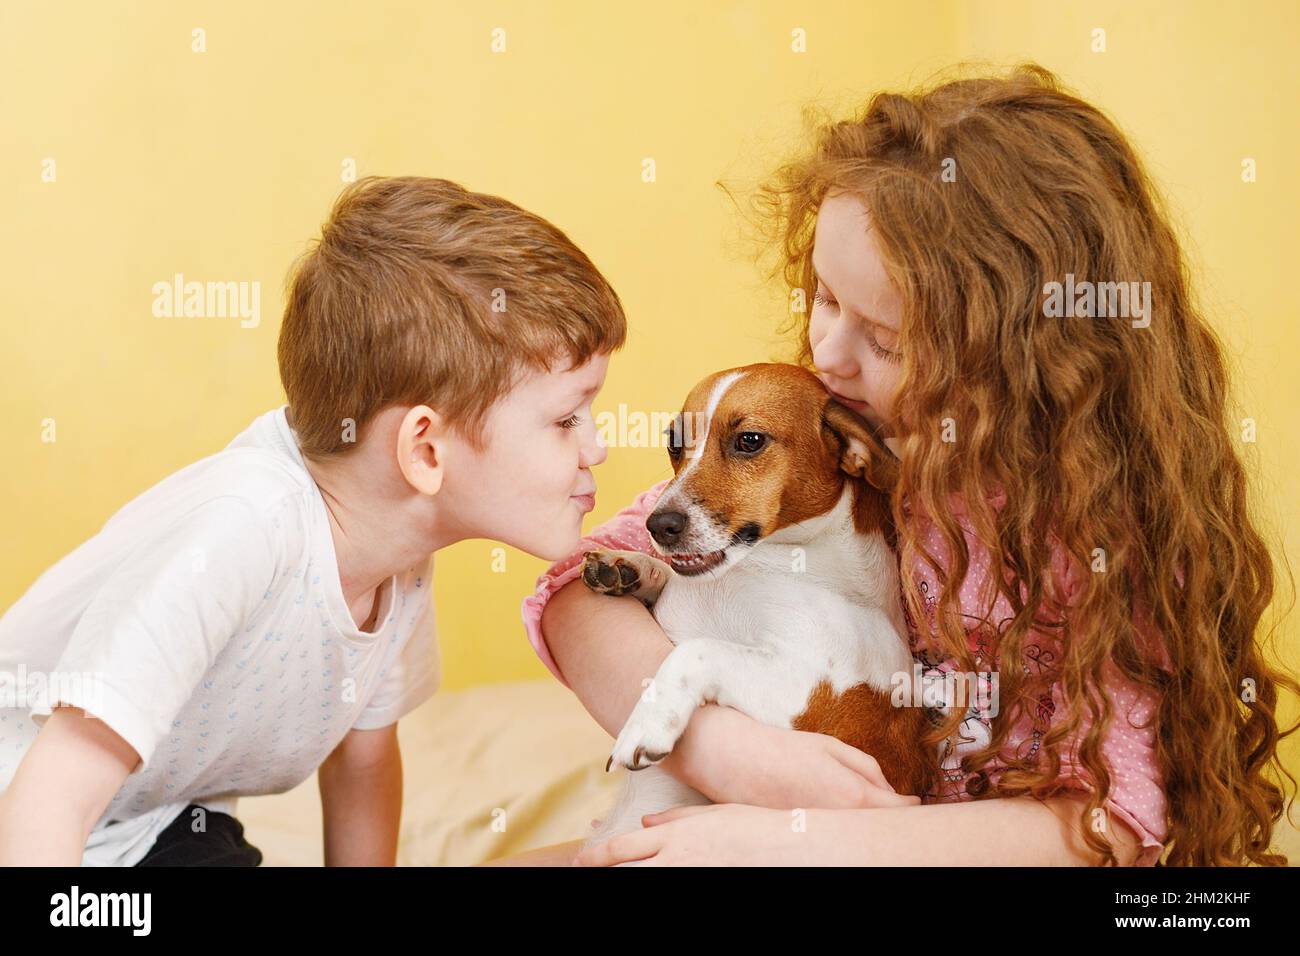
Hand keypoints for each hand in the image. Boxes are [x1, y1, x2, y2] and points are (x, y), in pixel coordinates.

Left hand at [574, 803, 840, 865]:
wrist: (788, 845)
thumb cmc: (753, 826)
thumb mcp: (711, 814)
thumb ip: (675, 818)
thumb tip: (646, 824)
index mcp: (674, 834)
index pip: (621, 848)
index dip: (596, 857)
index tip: (580, 862)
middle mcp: (674, 858)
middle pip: (623, 872)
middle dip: (599, 875)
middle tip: (578, 876)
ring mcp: (687, 878)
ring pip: (640, 884)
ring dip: (623, 883)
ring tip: (604, 883)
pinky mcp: (701, 890)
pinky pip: (671, 895)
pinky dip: (654, 890)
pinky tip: (643, 886)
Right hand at [667, 704, 920, 809]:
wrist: (734, 760)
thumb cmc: (784, 748)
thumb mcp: (832, 746)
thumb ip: (868, 769)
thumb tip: (892, 792)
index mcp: (853, 795)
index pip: (898, 811)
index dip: (911, 807)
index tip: (915, 801)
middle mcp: (839, 821)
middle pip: (879, 827)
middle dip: (888, 816)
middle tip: (893, 804)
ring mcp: (820, 832)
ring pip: (856, 832)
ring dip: (863, 820)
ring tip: (854, 802)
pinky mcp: (803, 836)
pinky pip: (832, 834)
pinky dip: (839, 824)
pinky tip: (830, 808)